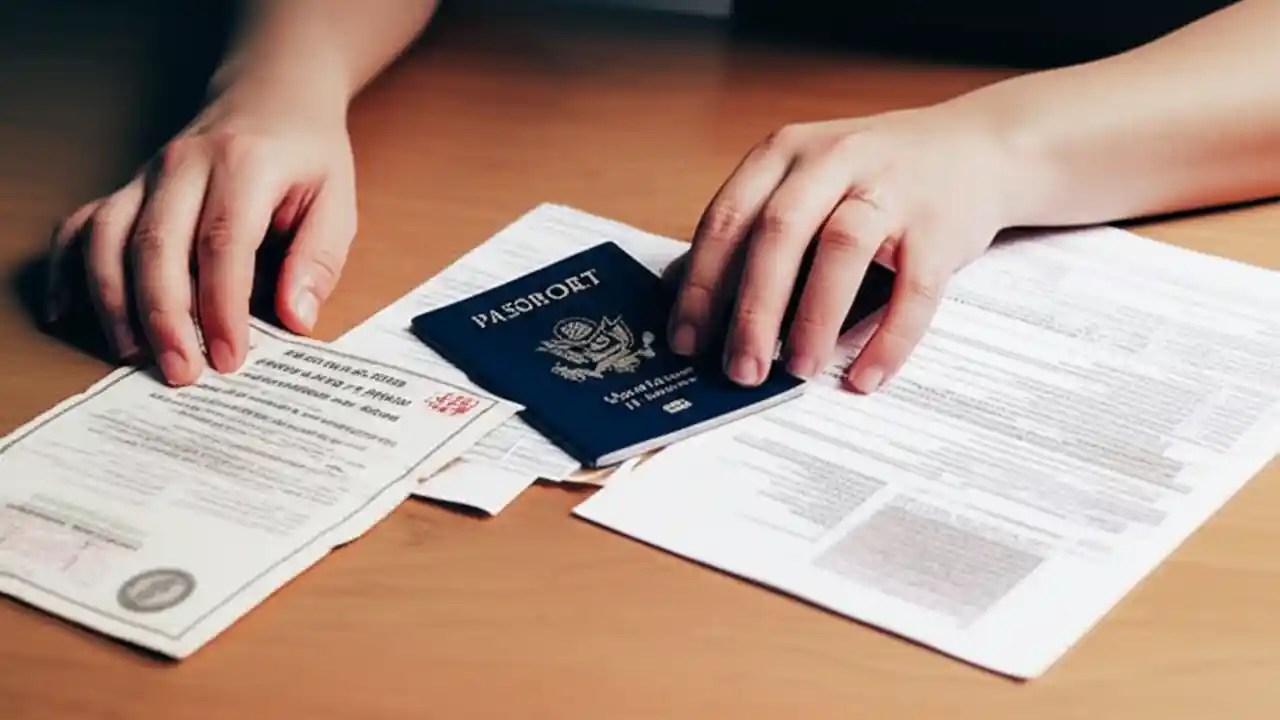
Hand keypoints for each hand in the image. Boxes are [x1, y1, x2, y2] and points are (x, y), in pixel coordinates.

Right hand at [46, 93, 356, 385]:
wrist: (271, 94)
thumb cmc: (305, 154)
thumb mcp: (336, 200)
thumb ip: (318, 259)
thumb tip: (296, 318)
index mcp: (244, 163)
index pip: (223, 242)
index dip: (221, 306)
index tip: (229, 357)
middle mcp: (184, 164)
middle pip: (156, 243)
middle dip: (163, 316)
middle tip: (180, 372)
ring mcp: (146, 174)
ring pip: (108, 237)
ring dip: (114, 301)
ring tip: (132, 353)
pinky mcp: (125, 187)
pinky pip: (81, 226)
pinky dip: (69, 270)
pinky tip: (70, 313)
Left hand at [667, 105, 1014, 392]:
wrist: (977, 148)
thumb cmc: (873, 178)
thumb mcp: (806, 181)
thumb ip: (756, 229)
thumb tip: (694, 304)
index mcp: (786, 153)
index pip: (728, 218)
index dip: (703, 283)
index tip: (686, 340)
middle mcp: (834, 161)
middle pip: (778, 234)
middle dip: (752, 310)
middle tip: (739, 369)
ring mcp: (890, 189)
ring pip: (841, 251)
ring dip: (814, 318)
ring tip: (797, 371)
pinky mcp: (940, 225)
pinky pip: (914, 290)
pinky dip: (889, 339)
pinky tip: (865, 375)